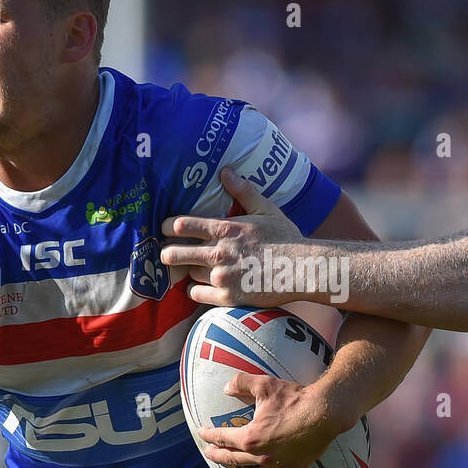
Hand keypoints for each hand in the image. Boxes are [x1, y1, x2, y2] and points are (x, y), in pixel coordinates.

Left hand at [161, 167, 304, 306]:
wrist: (303, 270)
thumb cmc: (286, 238)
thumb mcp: (266, 209)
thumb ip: (243, 190)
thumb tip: (225, 170)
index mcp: (225, 229)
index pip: (182, 225)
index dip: (167, 226)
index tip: (165, 228)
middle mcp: (218, 252)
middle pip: (175, 253)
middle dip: (168, 252)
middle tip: (168, 253)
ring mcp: (222, 276)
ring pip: (188, 273)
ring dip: (188, 271)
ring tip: (191, 268)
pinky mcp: (228, 297)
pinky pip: (197, 294)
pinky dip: (195, 290)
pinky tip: (201, 286)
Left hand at [196, 372, 346, 467]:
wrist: (324, 412)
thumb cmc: (294, 398)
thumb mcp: (264, 385)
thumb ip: (241, 383)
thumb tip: (225, 388)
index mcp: (251, 437)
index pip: (223, 438)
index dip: (210, 435)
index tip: (202, 433)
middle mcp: (261, 455)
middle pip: (234, 459)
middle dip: (219, 457)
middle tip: (210, 454)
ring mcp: (278, 465)